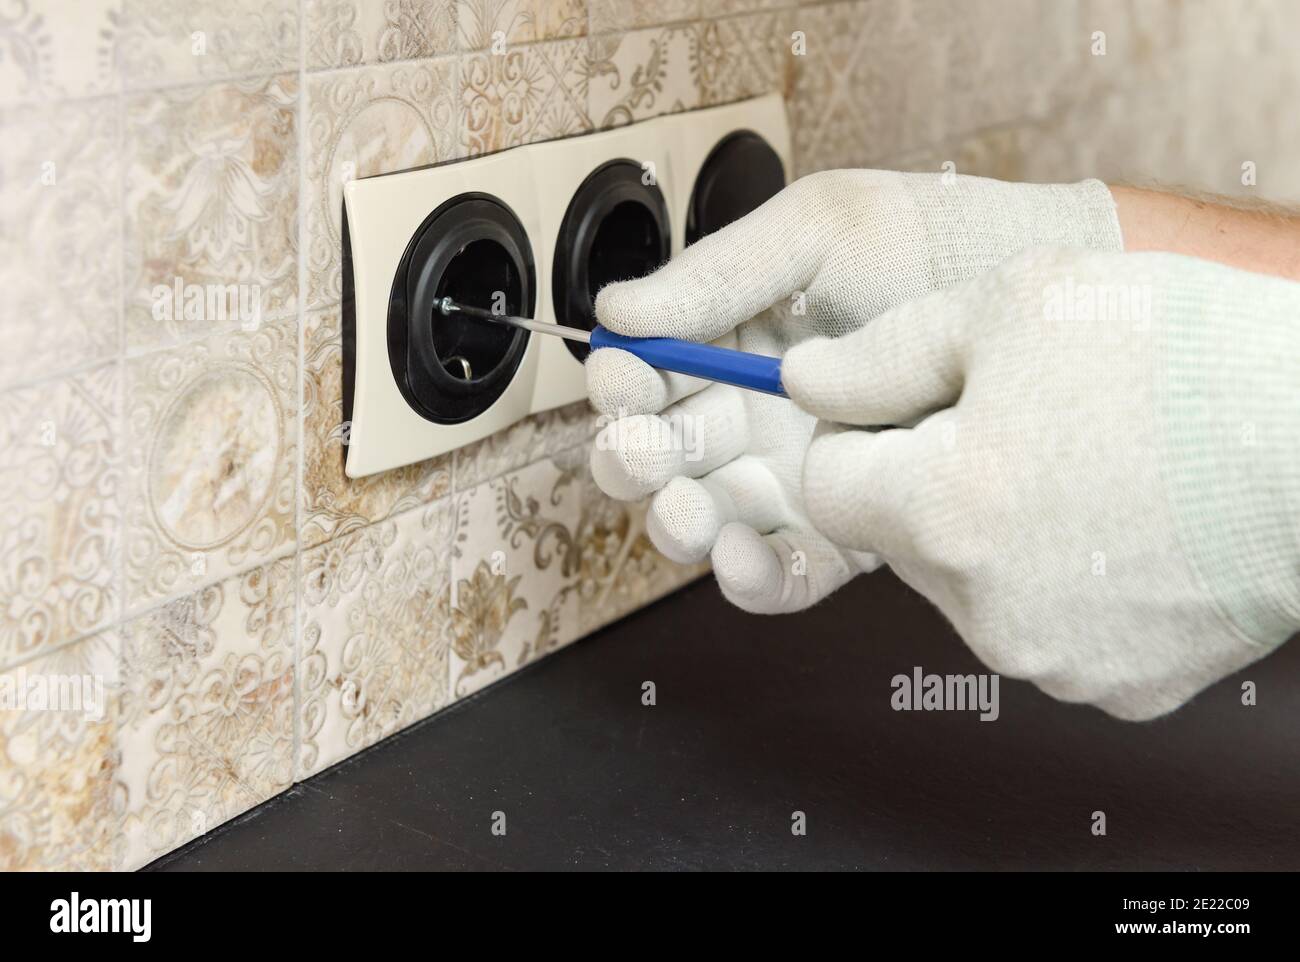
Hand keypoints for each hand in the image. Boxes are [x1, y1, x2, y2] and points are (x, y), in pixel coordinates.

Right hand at [588, 169, 1121, 612]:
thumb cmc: (940, 242)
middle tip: (648, 453)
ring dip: (683, 524)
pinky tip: (741, 561)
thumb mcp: (822, 230)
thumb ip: (720, 273)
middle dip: (638, 459)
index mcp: (733, 338)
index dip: (621, 381)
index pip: (649, 370)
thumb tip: (619, 309)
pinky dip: (755, 578)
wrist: (1051, 301)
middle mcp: (756, 410)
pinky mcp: (850, 524)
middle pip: (664, 452)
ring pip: (711, 517)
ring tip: (689, 513)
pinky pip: (786, 568)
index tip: (624, 380)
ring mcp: (799, 471)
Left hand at [784, 247, 1299, 718]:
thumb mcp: (1013, 306)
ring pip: (972, 583)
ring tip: (1095, 467)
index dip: (861, 429)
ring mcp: (1051, 661)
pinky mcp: (1119, 690)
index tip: (919, 398)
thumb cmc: (1189, 360)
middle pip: (901, 537)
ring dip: (1002, 530)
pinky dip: (1069, 582)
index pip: (825, 483)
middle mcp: (980, 608)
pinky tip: (1132, 528)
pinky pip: (1048, 627)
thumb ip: (881, 353)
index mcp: (939, 512)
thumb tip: (802, 384)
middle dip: (935, 478)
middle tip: (1030, 419)